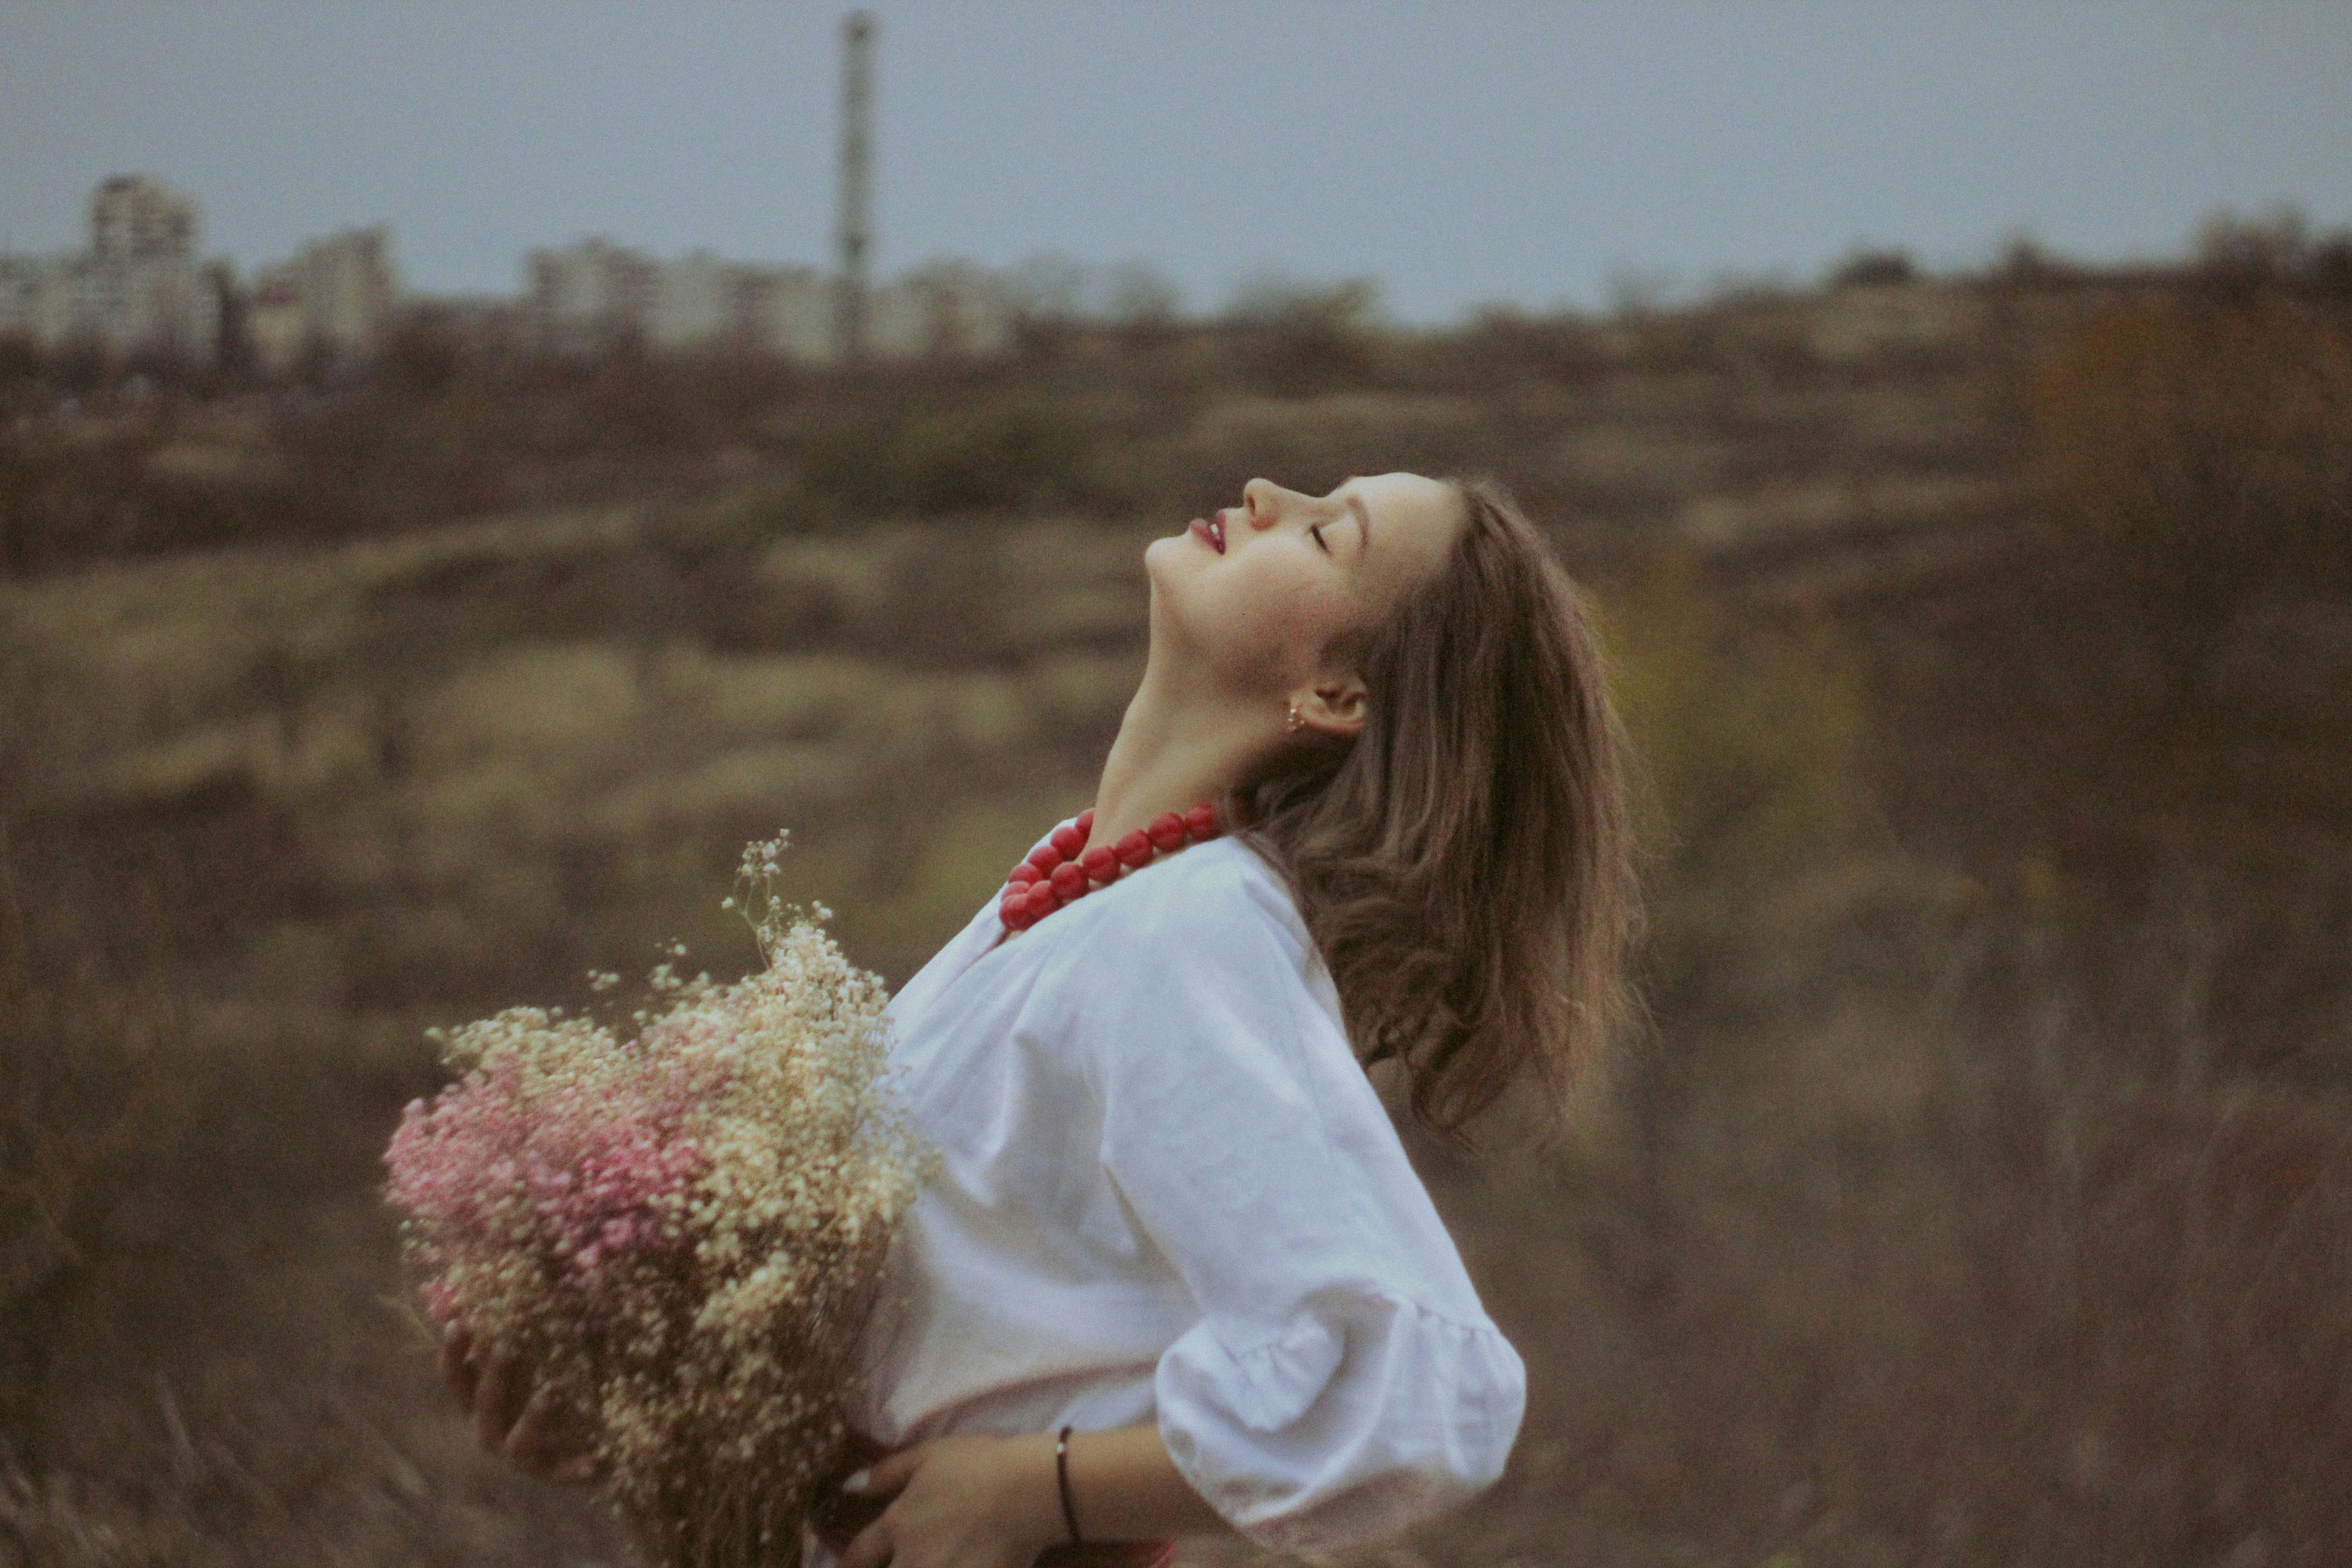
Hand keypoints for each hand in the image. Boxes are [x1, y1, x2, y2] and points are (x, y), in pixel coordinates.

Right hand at [438, 1322, 601, 1485]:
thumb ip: (506, 1330)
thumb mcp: (525, 1358)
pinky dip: (575, 1469)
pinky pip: (561, 1473)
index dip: (454, 1353)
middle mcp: (489, 1430)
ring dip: (531, 1419)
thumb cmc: (537, 1387)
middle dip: (494, 1376)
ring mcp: (517, 1456)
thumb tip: (484, 1285)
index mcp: (477, 1403)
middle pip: (485, 1405)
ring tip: (549, 1394)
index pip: (456, 1378)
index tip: (459, 1323)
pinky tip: (596, 1461)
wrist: (568, 1444)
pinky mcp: (549, 1473)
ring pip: (517, 1442)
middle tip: (507, 1345)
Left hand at [838, 1433, 1063, 1567]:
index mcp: (898, 1525)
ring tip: (936, 1561)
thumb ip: (885, 1474)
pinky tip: (964, 1565)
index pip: (858, 1556)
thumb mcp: (929, 1455)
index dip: (851, 1563)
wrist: (1030, 1490)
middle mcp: (912, 1560)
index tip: (853, 1565)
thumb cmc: (979, 1465)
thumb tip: (847, 1487)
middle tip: (899, 1560)